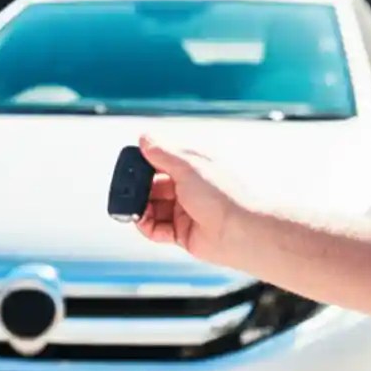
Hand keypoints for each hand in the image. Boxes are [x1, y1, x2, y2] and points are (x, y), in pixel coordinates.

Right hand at [134, 135, 253, 266]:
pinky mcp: (183, 232)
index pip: (160, 160)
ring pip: (152, 208)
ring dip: (141, 208)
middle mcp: (188, 187)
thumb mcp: (188, 166)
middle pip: (153, 186)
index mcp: (192, 166)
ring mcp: (185, 210)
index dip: (144, 164)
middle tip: (128, 193)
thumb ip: (162, 153)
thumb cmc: (222, 195)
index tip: (130, 169)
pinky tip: (143, 222)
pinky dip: (147, 226)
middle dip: (139, 189)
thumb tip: (144, 138)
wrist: (242, 232)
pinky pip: (157, 229)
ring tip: (135, 211)